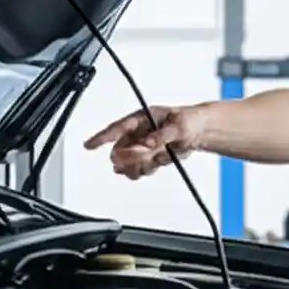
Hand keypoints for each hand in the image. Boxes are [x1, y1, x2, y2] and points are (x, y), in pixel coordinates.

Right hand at [83, 105, 207, 179]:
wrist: (199, 131)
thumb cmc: (189, 121)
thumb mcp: (179, 126)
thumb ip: (162, 136)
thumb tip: (147, 143)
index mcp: (142, 118)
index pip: (117, 128)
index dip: (102, 137)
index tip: (89, 145)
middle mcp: (137, 133)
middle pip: (120, 152)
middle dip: (132, 158)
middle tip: (148, 156)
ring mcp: (141, 147)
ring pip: (129, 164)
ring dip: (143, 165)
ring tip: (162, 155)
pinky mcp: (147, 158)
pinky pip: (140, 170)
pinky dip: (149, 169)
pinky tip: (162, 160)